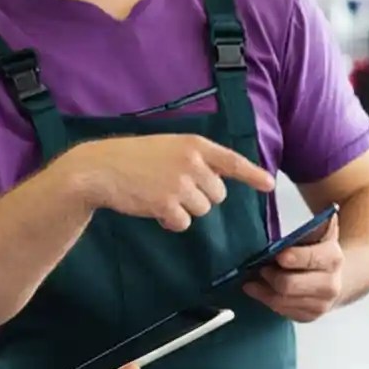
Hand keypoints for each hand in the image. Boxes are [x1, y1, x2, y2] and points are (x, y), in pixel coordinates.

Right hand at [67, 134, 275, 231]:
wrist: (99, 169)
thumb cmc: (133, 158)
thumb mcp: (169, 147)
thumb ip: (195, 159)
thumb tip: (219, 180)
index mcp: (194, 145)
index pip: (232, 161)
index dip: (253, 174)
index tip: (269, 185)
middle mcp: (192, 163)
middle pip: (218, 195)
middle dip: (201, 197)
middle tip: (174, 188)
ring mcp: (180, 184)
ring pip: (202, 210)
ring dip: (184, 209)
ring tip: (159, 195)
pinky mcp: (166, 204)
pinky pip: (182, 223)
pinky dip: (169, 221)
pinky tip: (152, 207)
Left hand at [243, 215, 343, 322]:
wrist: (336, 279)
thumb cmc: (319, 252)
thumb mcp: (321, 234)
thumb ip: (317, 224)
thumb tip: (324, 211)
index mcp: (333, 258)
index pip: (310, 259)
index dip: (291, 257)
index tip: (277, 255)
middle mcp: (330, 285)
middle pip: (288, 285)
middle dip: (269, 274)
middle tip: (259, 266)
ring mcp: (321, 305)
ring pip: (280, 300)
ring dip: (262, 288)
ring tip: (253, 277)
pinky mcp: (309, 317)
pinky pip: (280, 310)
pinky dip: (266, 298)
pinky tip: (260, 288)